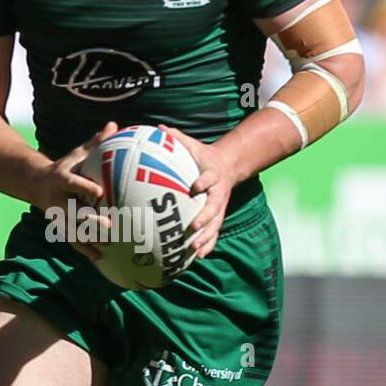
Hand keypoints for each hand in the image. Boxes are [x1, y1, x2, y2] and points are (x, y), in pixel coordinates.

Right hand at [33, 121, 117, 262]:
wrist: (34, 183)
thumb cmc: (64, 166)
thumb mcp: (76, 154)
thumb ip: (95, 141)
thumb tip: (114, 124)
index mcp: (61, 180)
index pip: (73, 183)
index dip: (85, 187)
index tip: (100, 191)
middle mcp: (58, 199)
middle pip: (73, 212)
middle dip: (89, 221)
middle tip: (109, 227)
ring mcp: (58, 215)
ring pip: (73, 230)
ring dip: (89, 240)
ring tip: (108, 247)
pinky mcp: (60, 226)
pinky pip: (73, 241)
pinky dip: (86, 250)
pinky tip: (101, 259)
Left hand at [158, 124, 235, 260]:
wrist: (227, 167)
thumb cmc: (203, 156)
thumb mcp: (193, 145)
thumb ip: (177, 138)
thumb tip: (159, 127)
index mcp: (213, 175)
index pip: (210, 178)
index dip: (204, 182)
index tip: (195, 186)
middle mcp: (218, 193)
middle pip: (214, 207)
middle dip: (205, 217)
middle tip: (194, 226)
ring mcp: (219, 207)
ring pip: (215, 225)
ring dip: (206, 238)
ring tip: (195, 249)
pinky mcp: (218, 217)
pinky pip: (214, 233)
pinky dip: (208, 245)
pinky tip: (198, 258)